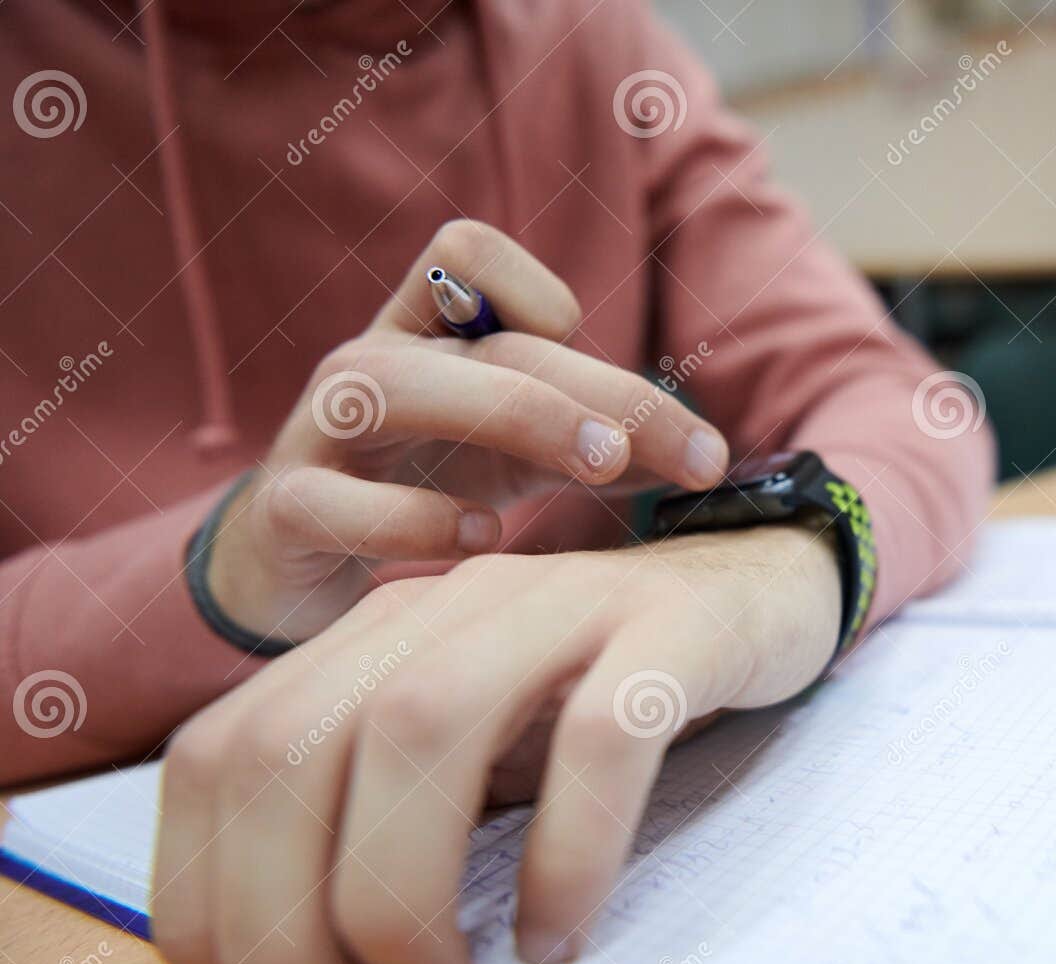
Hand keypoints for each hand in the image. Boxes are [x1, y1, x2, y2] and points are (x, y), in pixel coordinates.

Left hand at [152, 524, 841, 963]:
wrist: (761, 591)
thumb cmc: (604, 699)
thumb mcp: (478, 757)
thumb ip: (396, 829)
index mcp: (374, 637)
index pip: (222, 756)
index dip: (207, 900)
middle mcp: (447, 605)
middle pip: (295, 747)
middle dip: (288, 925)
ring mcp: (560, 604)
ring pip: (423, 724)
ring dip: (403, 893)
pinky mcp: (669, 630)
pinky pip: (602, 736)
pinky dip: (567, 850)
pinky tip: (560, 931)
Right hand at [207, 219, 729, 643]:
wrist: (296, 561)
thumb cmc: (421, 489)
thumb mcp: (517, 457)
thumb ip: (602, 446)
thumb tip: (708, 457)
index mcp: (425, 336)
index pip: (467, 253)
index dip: (542, 293)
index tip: (606, 379)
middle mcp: (372, 365)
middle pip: (480, 339)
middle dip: (588, 387)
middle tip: (672, 449)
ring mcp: (320, 432)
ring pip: (394, 386)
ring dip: (515, 415)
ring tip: (599, 464)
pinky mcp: (289, 510)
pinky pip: (337, 501)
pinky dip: (417, 520)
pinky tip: (483, 542)